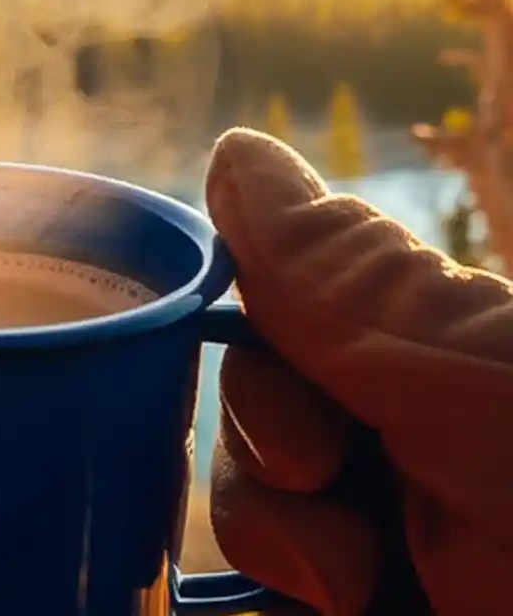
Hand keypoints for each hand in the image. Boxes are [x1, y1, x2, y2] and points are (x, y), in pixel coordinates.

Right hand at [205, 130, 512, 614]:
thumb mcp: (485, 390)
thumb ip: (346, 276)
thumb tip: (233, 149)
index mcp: (449, 354)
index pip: (288, 316)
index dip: (262, 376)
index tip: (319, 448)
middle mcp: (416, 429)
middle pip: (258, 418)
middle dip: (271, 484)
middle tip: (353, 560)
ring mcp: (397, 530)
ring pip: (259, 511)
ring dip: (280, 555)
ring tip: (364, 606)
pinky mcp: (373, 598)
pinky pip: (276, 588)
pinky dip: (277, 598)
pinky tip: (326, 610)